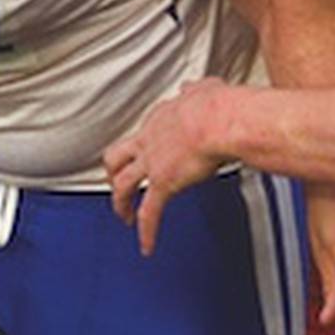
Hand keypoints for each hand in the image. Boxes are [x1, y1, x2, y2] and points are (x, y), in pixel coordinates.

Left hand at [104, 79, 232, 255]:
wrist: (219, 120)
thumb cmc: (217, 106)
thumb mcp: (204, 89)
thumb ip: (196, 90)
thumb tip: (193, 88)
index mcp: (160, 119)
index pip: (143, 134)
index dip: (142, 147)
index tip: (147, 154)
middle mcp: (149, 140)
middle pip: (116, 158)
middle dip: (114, 173)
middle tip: (118, 185)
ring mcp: (153, 164)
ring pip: (123, 186)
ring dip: (121, 204)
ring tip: (124, 217)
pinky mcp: (163, 184)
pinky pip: (149, 214)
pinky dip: (146, 232)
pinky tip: (146, 246)